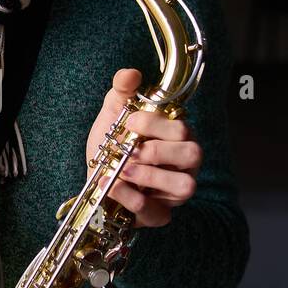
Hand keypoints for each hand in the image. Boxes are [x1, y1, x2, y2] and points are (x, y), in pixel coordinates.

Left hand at [85, 68, 201, 228]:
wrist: (93, 176)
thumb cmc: (111, 144)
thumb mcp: (113, 113)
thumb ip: (122, 91)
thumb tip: (131, 74)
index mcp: (176, 136)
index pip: (181, 128)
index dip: (154, 125)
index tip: (128, 123)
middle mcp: (183, 163)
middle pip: (193, 154)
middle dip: (157, 151)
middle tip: (129, 151)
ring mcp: (175, 191)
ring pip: (184, 185)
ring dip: (150, 177)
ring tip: (122, 171)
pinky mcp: (161, 214)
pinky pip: (159, 213)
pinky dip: (134, 201)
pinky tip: (114, 188)